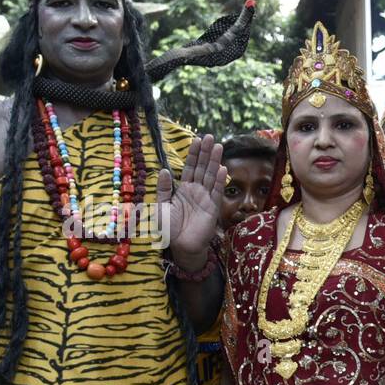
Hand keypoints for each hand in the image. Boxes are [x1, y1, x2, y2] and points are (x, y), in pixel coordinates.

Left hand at [158, 135, 225, 269]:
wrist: (180, 247)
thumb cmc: (170, 229)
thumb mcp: (161, 207)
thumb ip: (163, 189)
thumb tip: (164, 170)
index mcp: (183, 189)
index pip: (189, 167)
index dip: (193, 154)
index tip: (196, 140)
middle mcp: (196, 191)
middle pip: (201, 168)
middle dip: (205, 152)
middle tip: (209, 136)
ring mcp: (205, 198)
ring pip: (210, 176)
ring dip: (214, 161)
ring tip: (217, 146)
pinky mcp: (213, 208)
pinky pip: (216, 192)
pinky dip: (219, 180)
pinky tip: (222, 168)